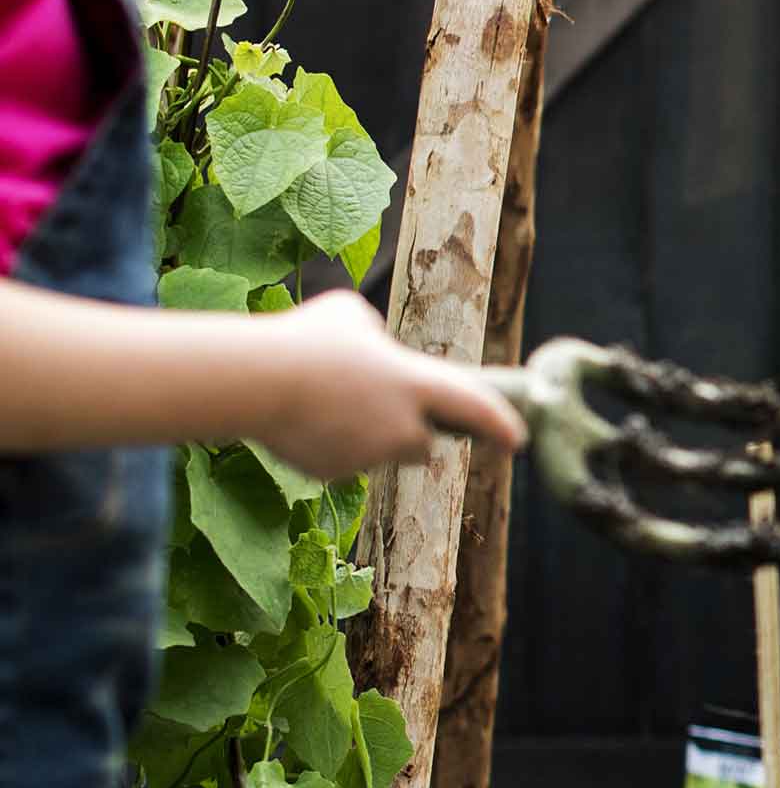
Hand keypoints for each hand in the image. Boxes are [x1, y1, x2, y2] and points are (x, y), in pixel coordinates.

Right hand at [252, 292, 529, 480]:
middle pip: (424, 444)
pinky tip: (305, 422)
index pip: (475, 408)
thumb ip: (375, 334)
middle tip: (382, 413)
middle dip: (411, 434)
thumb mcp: (349, 314)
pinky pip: (342, 461)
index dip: (501, 425)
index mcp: (414, 384)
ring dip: (366, 437)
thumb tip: (374, 344)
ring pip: (379, 453)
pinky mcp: (335, 472)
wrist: (254, 380)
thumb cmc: (305, 338)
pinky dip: (329, 446)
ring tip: (328, 406)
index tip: (517, 440)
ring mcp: (368, 455)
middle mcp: (401, 427)